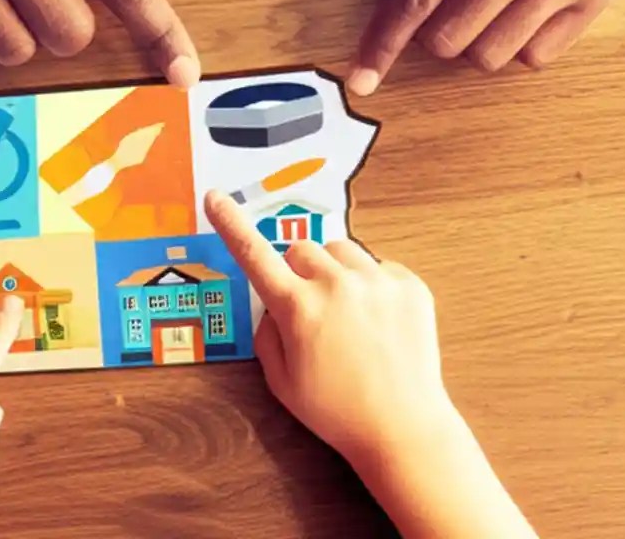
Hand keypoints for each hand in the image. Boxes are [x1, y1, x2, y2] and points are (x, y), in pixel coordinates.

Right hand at [205, 191, 450, 460]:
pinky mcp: (409, 286)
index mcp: (298, 308)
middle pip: (302, 249)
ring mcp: (377, 281)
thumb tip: (273, 302)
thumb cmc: (334, 410)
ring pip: (341, 250)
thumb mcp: (280, 379)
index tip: (215, 197)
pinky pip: (379, 266)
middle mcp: (336, 284)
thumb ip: (268, 331)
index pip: (254, 254)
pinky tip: (377, 323)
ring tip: (347, 315)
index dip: (231, 224)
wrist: (403, 427)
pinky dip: (371, 286)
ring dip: (335, 272)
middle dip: (298, 272)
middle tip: (310, 309)